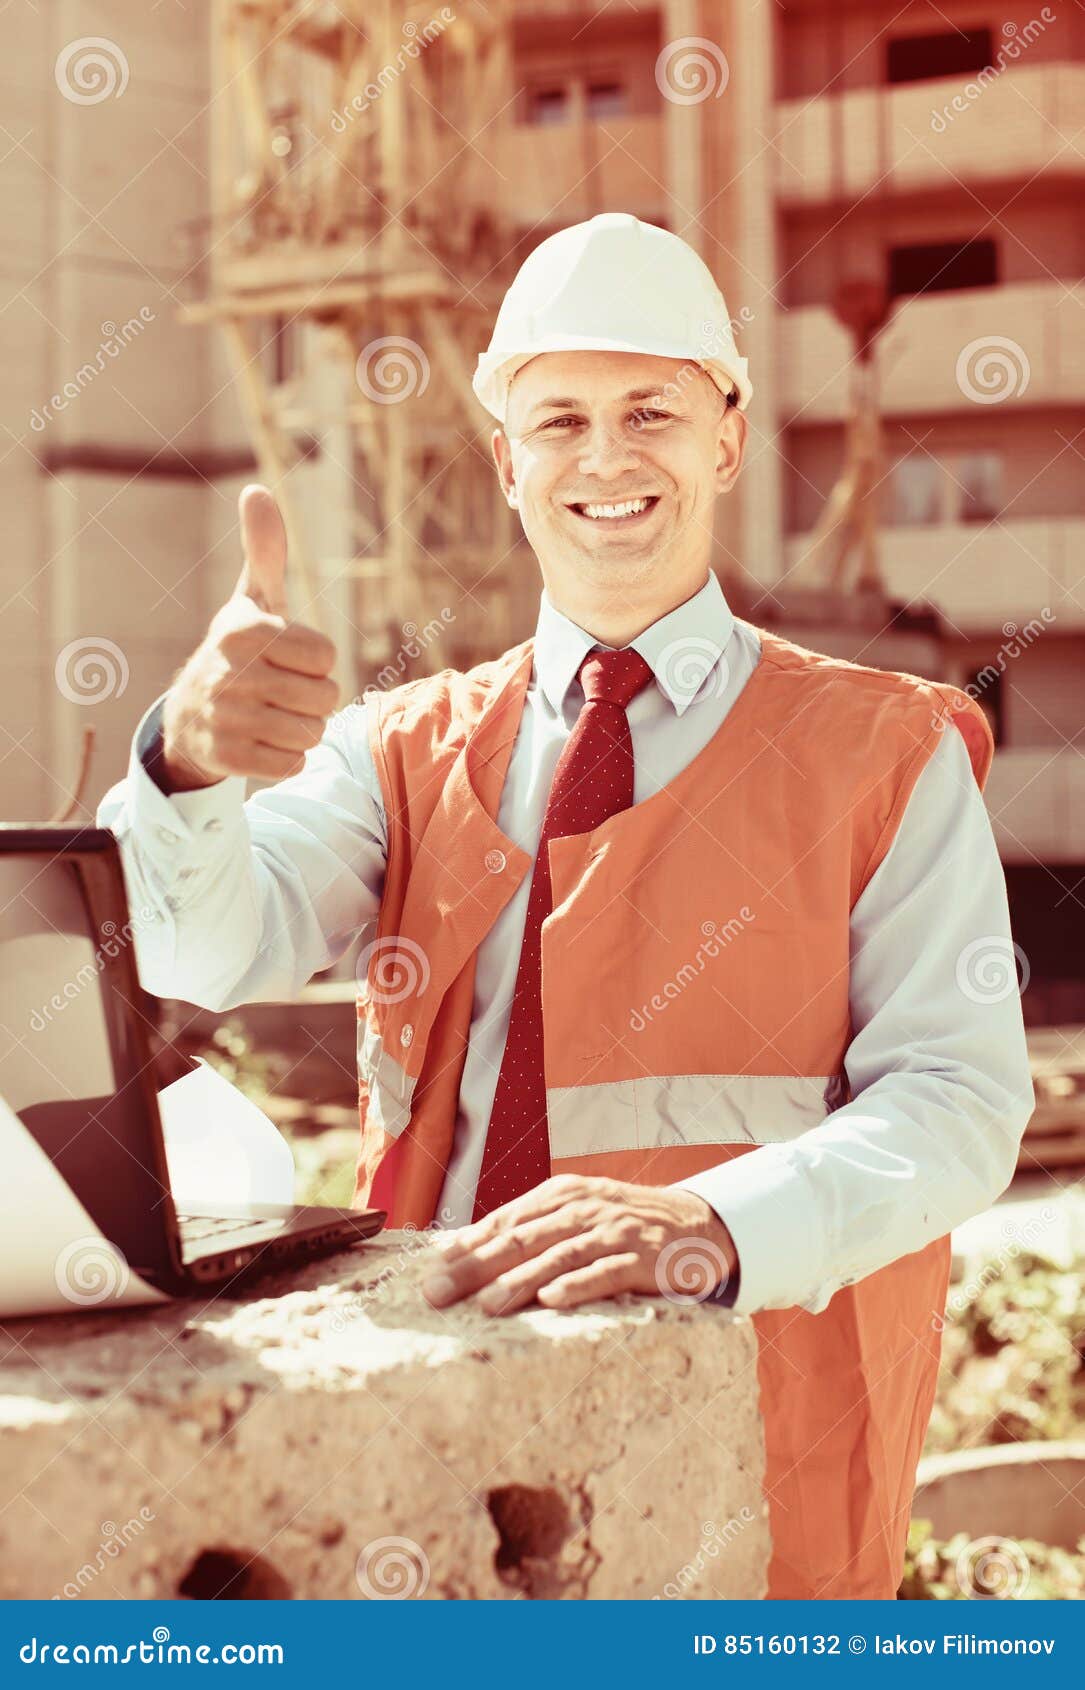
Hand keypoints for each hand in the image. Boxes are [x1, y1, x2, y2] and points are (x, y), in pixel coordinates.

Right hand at [160, 484, 338, 790]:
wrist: (188, 718)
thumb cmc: (236, 652)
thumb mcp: (251, 601)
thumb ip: (265, 550)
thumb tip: (258, 491)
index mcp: (244, 631)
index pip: (325, 655)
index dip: (316, 662)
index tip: (288, 659)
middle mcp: (232, 672)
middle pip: (325, 698)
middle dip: (313, 700)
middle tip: (282, 693)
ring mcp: (227, 718)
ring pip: (311, 733)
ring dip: (301, 730)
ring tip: (272, 716)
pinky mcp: (227, 758)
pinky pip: (291, 764)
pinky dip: (285, 758)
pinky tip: (261, 742)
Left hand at [420, 1175, 738, 1315]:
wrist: (698, 1226)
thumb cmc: (622, 1227)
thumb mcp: (574, 1215)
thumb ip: (524, 1228)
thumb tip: (455, 1246)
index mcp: (561, 1195)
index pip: (503, 1221)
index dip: (465, 1247)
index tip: (428, 1274)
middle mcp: (583, 1207)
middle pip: (521, 1238)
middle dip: (475, 1267)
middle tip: (438, 1294)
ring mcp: (614, 1231)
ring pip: (558, 1255)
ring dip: (519, 1280)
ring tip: (486, 1306)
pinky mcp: (643, 1259)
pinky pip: (606, 1272)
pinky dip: (578, 1285)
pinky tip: (553, 1300)